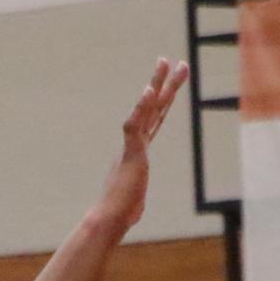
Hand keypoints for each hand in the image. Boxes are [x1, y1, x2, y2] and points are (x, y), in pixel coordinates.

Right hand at [96, 60, 189, 236]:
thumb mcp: (133, 204)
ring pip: (146, 109)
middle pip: (154, 108)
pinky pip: (135, 125)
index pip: (153, 121)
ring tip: (164, 62)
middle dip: (164, 84)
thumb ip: (134, 201)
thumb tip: (133, 214)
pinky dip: (141, 108)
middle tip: (170, 60)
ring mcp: (133, 147)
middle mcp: (135, 144)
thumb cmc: (119, 215)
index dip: (161, 102)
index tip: (166, 84)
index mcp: (137, 151)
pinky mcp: (131, 153)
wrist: (109, 220)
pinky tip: (149, 91)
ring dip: (156, 84)